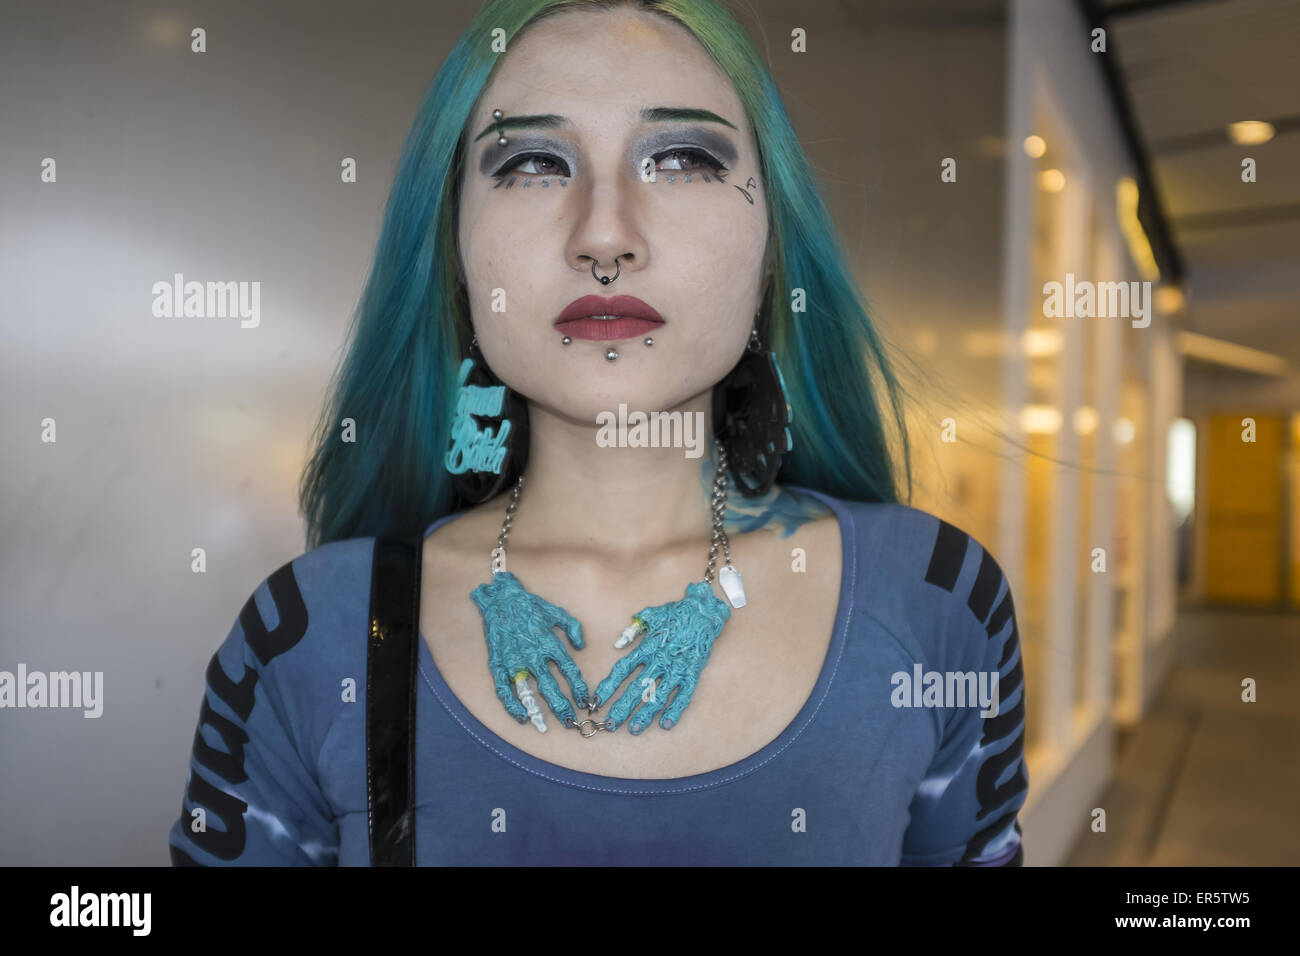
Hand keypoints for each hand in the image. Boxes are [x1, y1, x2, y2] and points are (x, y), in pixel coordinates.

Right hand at [470, 571, 589, 729]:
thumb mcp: (557, 612)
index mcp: (549, 643)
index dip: (579, 689)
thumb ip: (573, 628)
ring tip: (545, 728)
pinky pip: (504, 690)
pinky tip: (521, 716)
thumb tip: (581, 645)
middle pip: (551, 687)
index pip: (569, 672)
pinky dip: (511, 705)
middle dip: (562, 707)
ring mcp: (514, 662)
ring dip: (537, 711)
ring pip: (528, 692)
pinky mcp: (498, 664)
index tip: (586, 702)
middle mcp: (533, 656)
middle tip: (571, 722)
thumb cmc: (530, 606)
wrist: (500, 599)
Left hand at [592, 581, 730, 733]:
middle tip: (611, 724)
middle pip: (637, 688)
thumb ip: (631, 631)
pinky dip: (675, 710)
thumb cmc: (673, 614)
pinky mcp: (692, 674)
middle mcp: (660, 660)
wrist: (703, 611)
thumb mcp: (649, 616)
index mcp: (646, 647)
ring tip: (634, 729)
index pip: (622, 670)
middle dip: (623, 708)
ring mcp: (676, 668)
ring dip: (645, 714)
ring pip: (658, 696)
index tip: (596, 701)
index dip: (608, 687)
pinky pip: (683, 695)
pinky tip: (666, 724)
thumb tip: (617, 644)